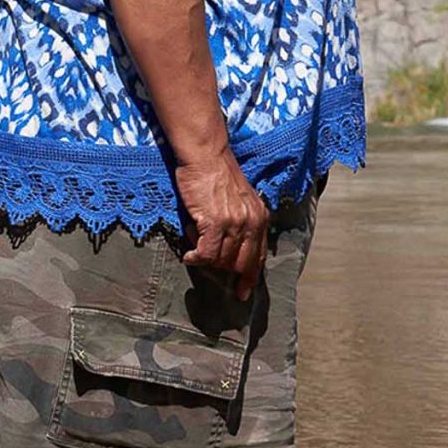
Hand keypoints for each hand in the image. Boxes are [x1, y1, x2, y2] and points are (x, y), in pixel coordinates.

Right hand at [172, 151, 269, 301]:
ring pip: (221, 260)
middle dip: (226, 274)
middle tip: (211, 272)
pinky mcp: (215, 222)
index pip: (258, 256)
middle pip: (241, 263)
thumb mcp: (240, 200)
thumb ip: (240, 223)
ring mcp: (234, 223)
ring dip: (206, 259)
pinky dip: (196, 258)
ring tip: (194, 244)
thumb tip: (227, 250)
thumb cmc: (216, 175)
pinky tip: (188, 254)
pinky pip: (206, 254)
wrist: (206, 155)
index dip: (249, 277)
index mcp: (259, 218)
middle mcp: (251, 223)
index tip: (243, 292)